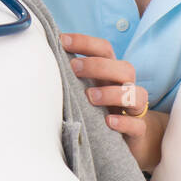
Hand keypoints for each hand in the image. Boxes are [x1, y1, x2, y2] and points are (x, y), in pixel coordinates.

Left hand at [60, 31, 167, 171]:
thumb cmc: (101, 109)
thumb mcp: (86, 89)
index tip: (62, 41)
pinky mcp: (137, 131)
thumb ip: (72, 75)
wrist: (129, 139)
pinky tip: (108, 122)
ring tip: (91, 96)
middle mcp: (126, 87)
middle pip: (125, 68)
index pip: (105, 50)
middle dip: (99, 65)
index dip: (85, 42)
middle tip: (75, 68)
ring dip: (113, 93)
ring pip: (137, 94)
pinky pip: (137, 125)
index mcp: (112, 74)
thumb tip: (42, 56)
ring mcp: (134, 109)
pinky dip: (124, 122)